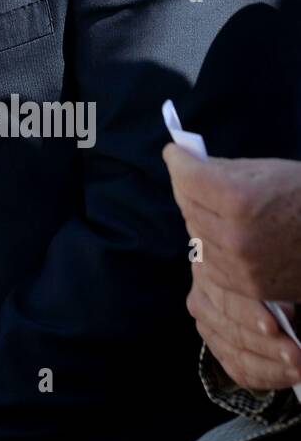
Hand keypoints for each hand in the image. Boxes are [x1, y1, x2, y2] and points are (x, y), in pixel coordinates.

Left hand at [163, 144, 300, 300]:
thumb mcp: (265, 171)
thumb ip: (220, 170)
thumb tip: (185, 164)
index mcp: (238, 199)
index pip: (187, 177)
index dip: (178, 161)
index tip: (175, 153)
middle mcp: (235, 236)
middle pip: (188, 206)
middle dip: (188, 189)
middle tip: (191, 177)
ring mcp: (241, 266)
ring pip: (196, 236)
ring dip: (198, 218)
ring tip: (213, 206)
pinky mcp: (250, 287)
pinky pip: (211, 263)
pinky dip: (211, 246)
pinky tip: (223, 233)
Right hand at [188, 259, 300, 390]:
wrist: (254, 281)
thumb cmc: (269, 269)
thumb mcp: (270, 269)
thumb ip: (273, 285)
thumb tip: (284, 312)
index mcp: (210, 264)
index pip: (226, 296)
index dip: (250, 313)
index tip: (277, 324)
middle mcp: (201, 293)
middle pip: (230, 326)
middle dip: (267, 345)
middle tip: (296, 355)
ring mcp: (205, 321)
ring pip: (233, 351)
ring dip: (269, 366)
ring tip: (298, 369)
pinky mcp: (215, 344)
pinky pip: (235, 368)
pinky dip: (263, 377)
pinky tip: (287, 376)